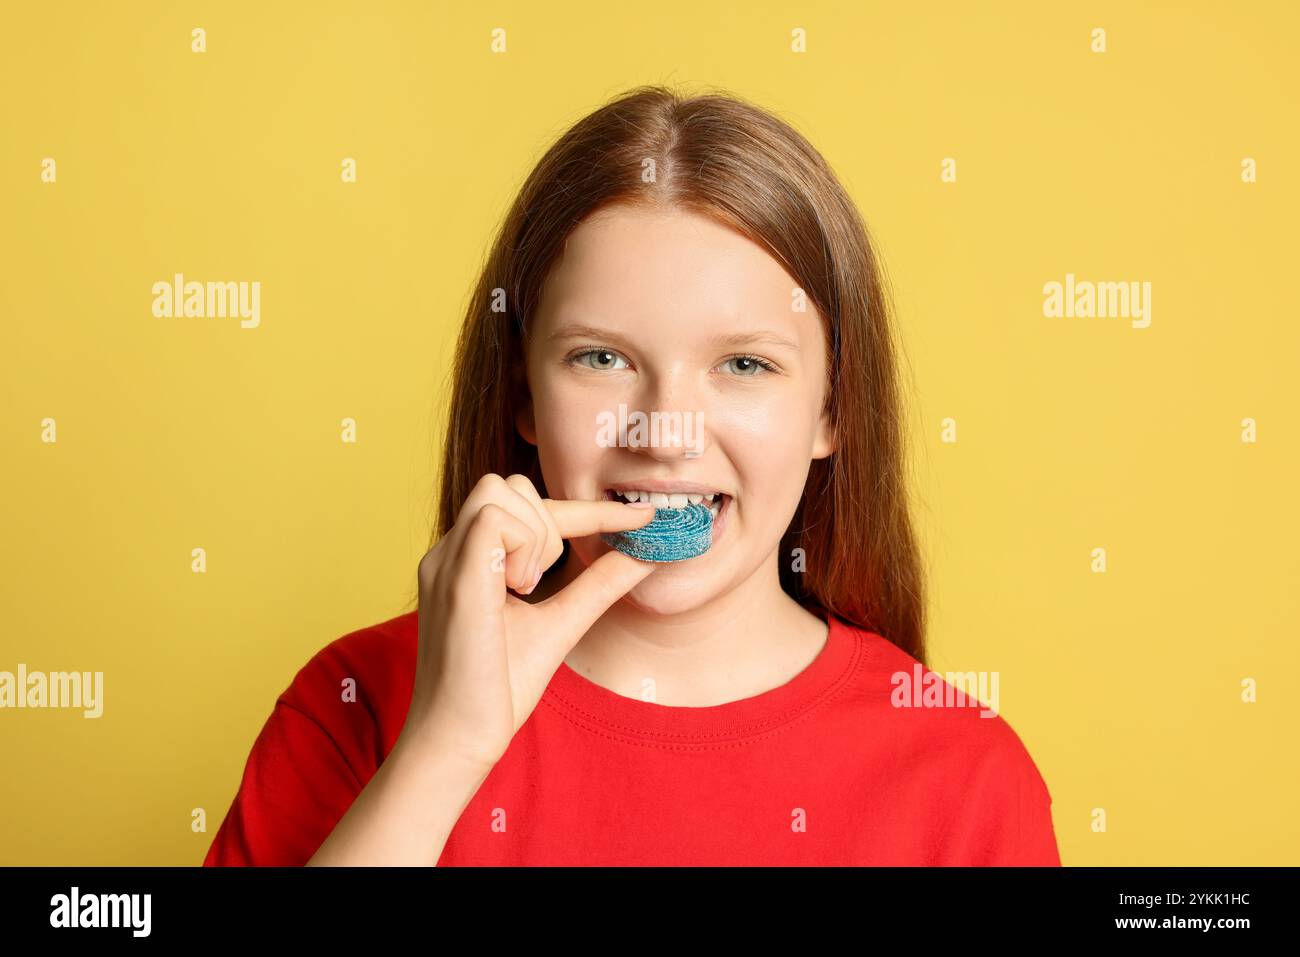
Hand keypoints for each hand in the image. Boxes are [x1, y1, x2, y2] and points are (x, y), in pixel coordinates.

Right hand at [403, 473, 655, 768]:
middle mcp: (451, 551)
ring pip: (500, 490)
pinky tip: (517, 593)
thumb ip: (599, 584)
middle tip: (545, 582)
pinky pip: (493, 520)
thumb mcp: (562, 622)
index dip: (589, 509)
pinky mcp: (454, 577)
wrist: (459, 738)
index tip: (644, 518)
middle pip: (509, 483)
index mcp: (471, 561)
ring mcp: (446, 560)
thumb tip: (649, 554)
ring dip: (535, 536)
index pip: (528, 507)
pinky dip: (521, 549)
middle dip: (550, 521)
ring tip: (526, 591)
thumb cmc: (498, 688)